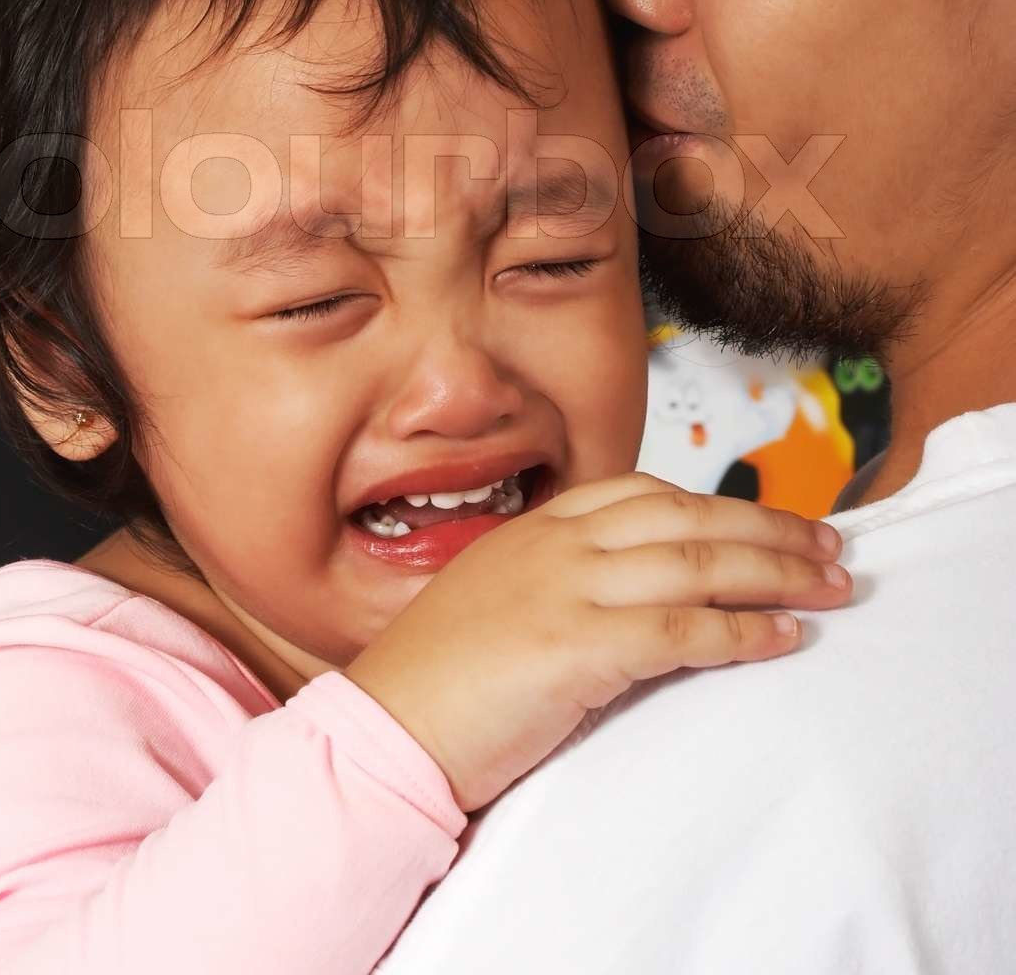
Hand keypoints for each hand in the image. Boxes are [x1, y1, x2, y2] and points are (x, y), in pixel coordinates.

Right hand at [344, 472, 849, 811]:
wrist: (387, 725)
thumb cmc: (441, 677)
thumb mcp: (501, 597)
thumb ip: (561, 580)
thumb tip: (633, 591)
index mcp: (537, 527)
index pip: (646, 492)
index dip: (720, 503)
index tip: (772, 520)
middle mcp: (557, 543)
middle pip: (688, 516)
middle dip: (769, 528)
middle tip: (830, 546)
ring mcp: (566, 588)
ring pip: (696, 562)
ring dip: (776, 573)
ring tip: (830, 587)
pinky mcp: (576, 646)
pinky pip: (680, 631)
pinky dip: (741, 633)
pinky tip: (782, 640)